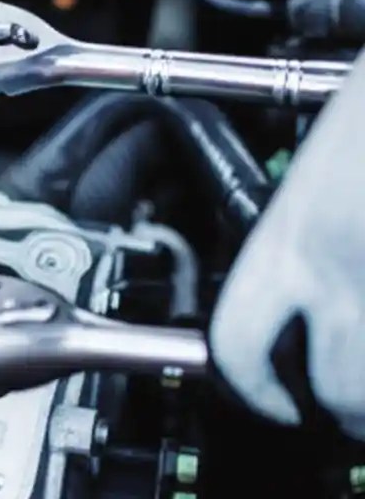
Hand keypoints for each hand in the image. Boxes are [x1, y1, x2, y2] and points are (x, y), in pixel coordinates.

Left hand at [210, 49, 364, 439]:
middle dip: (350, 409)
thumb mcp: (317, 178)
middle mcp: (340, 265)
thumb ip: (297, 246)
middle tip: (352, 400)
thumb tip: (294, 313)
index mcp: (291, 235)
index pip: (237, 345)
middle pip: (338, 394)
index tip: (275, 399)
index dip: (255, 390)